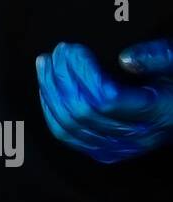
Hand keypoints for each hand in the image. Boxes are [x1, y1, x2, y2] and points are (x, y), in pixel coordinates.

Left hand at [36, 40, 172, 163]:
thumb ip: (157, 57)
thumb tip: (124, 58)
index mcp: (156, 113)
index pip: (105, 100)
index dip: (82, 73)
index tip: (73, 49)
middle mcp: (135, 137)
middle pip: (82, 112)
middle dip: (62, 78)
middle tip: (57, 51)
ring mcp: (117, 149)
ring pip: (68, 126)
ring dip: (50, 92)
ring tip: (45, 63)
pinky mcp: (103, 152)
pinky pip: (66, 136)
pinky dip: (50, 111)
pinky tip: (46, 88)